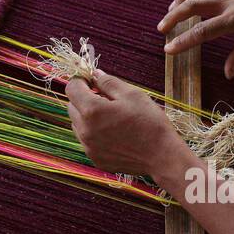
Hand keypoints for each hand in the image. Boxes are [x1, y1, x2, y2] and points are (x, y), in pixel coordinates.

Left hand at [65, 71, 188, 178]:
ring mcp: (89, 147)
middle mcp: (85, 130)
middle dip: (83, 98)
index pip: (72, 88)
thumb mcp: (132, 94)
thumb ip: (108, 82)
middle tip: (105, 99)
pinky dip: (94, 133)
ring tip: (111, 117)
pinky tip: (114, 133)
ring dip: (87, 117)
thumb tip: (95, 74)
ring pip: (77, 124)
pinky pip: (86, 141)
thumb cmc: (150, 123)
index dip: (81, 81)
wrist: (162, 156)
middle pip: (71, 106)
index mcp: (92, 110)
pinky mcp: (95, 158)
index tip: (92, 81)